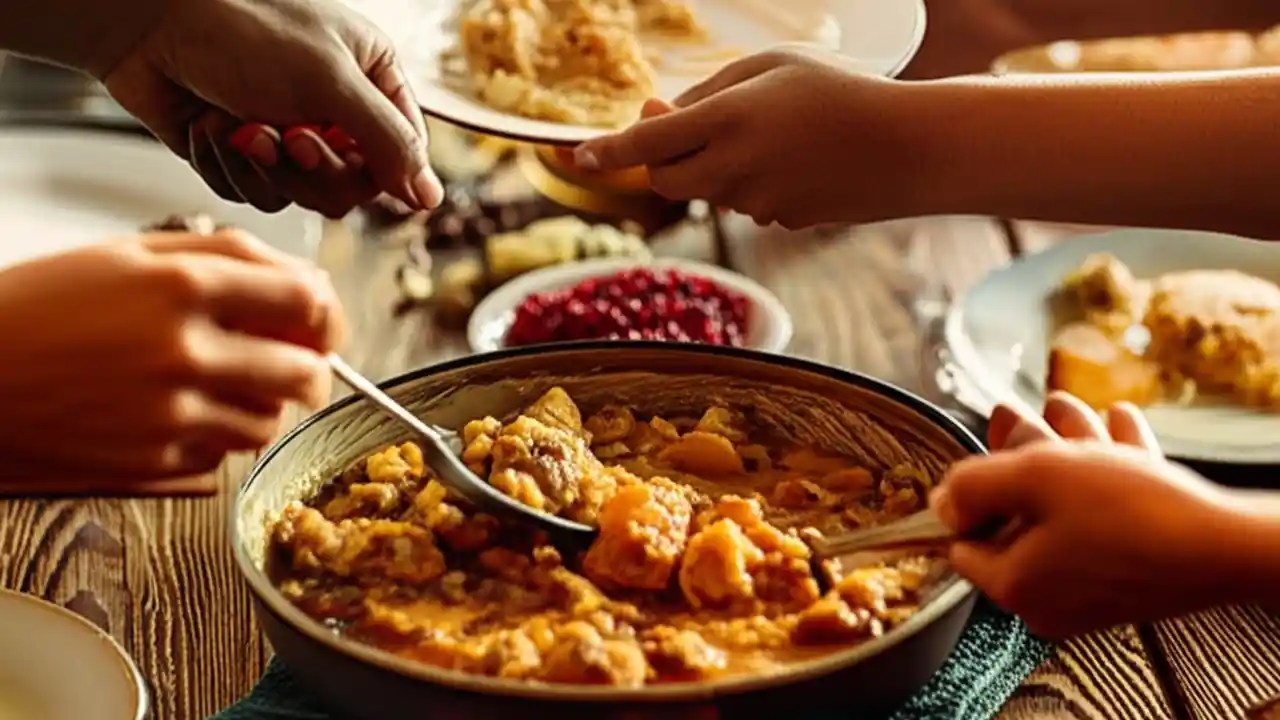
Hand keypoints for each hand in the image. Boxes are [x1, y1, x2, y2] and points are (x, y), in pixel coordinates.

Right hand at [0, 230, 345, 481]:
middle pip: (305, 373)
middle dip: (310, 368)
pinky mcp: (153, 464)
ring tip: (220, 385)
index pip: (306, 301)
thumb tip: (304, 281)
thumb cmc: (32, 309)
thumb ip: (223, 257)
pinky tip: (178, 415)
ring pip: (269, 424)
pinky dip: (216, 439)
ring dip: (262, 407)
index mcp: (182, 286)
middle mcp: (184, 352)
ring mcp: (170, 415)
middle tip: (295, 362)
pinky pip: (222, 458)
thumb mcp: (124, 254)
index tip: (323, 321)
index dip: (327, 314)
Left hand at [102, 0, 442, 217]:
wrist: (146, 22)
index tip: (342, 154)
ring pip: (299, 197)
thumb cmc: (244, 30)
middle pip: (349, 188)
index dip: (375, 170)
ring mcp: (286, 134)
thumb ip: (389, 142)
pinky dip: (226, 165)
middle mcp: (334, 110)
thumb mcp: (332, 83)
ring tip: (235, 123)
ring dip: (260, 166)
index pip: (401, 154)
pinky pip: (252, 193)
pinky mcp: (242, 155)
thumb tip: (430, 198)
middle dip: (307, 168)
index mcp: (372, 79)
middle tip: (282, 135)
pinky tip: (208, 126)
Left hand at [572, 44, 917, 228]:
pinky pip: (746, 204)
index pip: (648, 143)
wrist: (906, 149)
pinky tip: (797, 161)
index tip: (580, 157)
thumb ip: (706, 94)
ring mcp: (757, 204)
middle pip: (665, 181)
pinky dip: (752, 183)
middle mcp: (735, 169)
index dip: (608, 152)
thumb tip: (656, 118)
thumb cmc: (838, 92)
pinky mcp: (779, 223)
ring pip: (708, 191)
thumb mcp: (770, 68)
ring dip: (715, 166)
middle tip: (677, 125)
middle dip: (660, 161)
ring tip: (773, 133)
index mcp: (730, 119)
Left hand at [932, 393, 1261, 637]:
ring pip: (1067, 510)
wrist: (1228, 546)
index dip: (973, 489)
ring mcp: (1092, 592)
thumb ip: (972, 486)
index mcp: (1014, 586)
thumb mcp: (1033, 476)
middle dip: (1032, 455)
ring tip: (1082, 408)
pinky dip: (1110, 474)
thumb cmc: (1129, 511)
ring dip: (1073, 453)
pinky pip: (1106, 521)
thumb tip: (938, 503)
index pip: (963, 538)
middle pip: (1019, 516)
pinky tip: (1121, 427)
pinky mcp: (1131, 578)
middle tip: (1039, 409)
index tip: (993, 446)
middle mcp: (1048, 600)